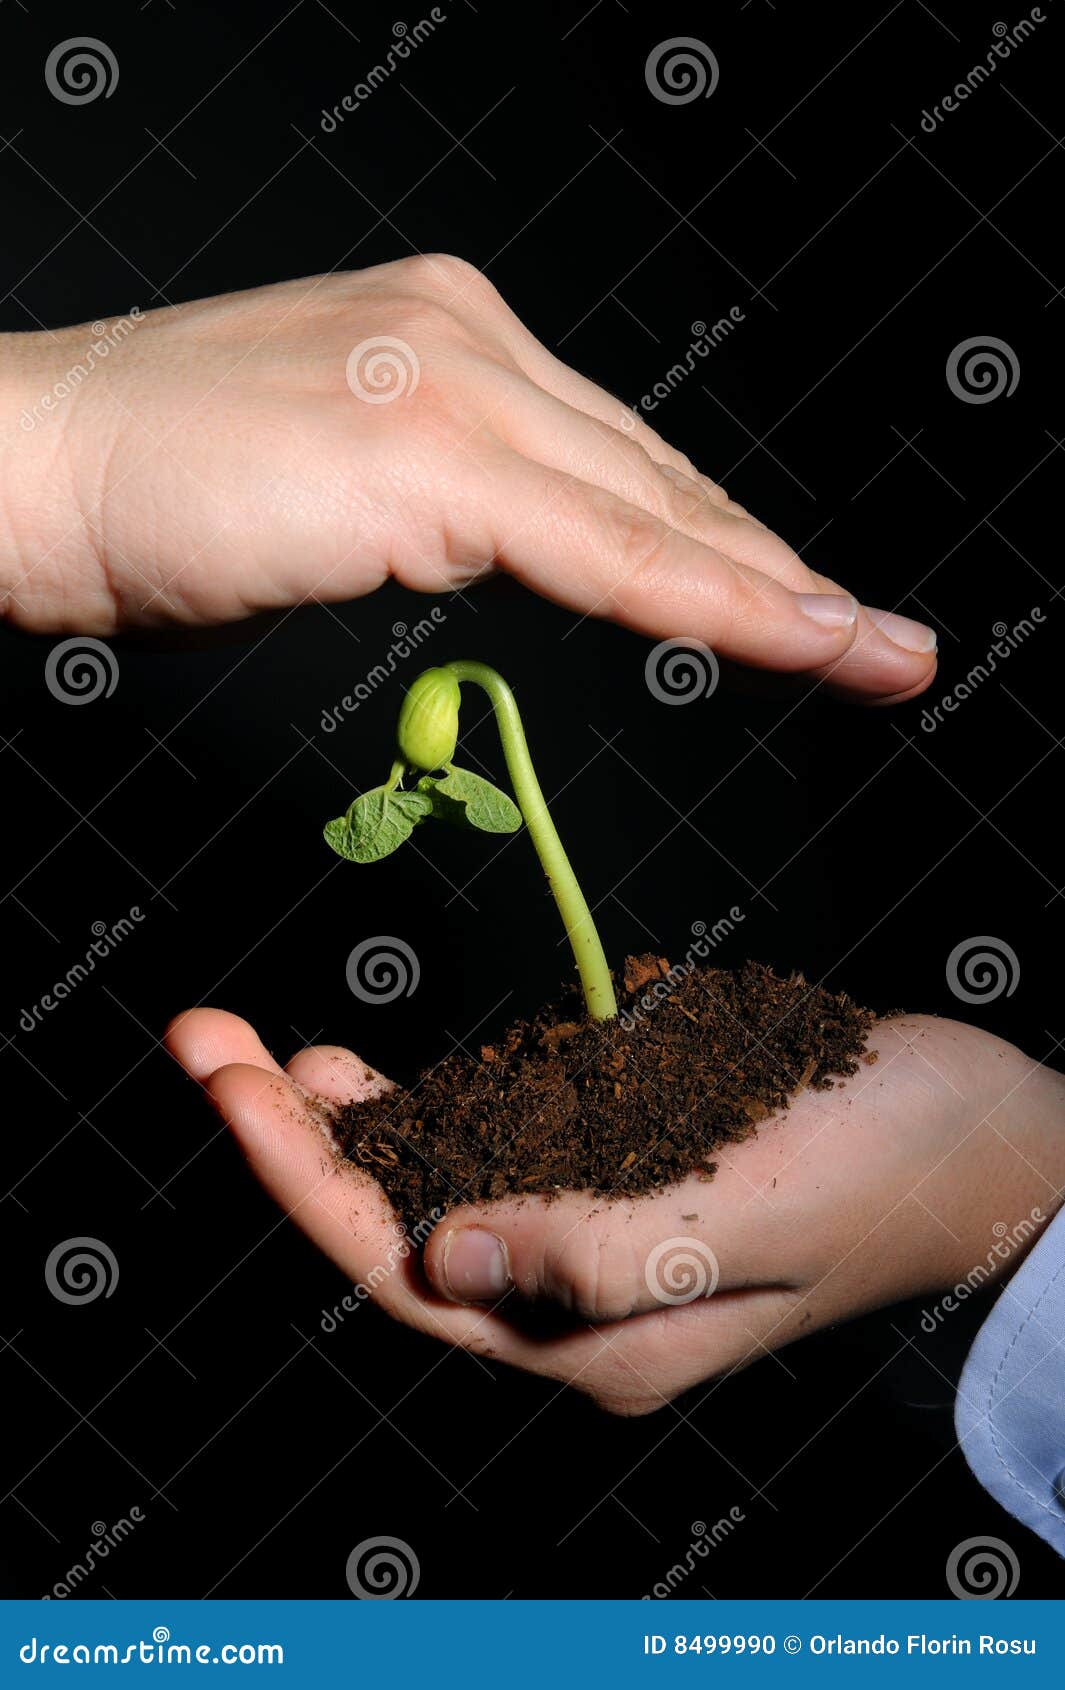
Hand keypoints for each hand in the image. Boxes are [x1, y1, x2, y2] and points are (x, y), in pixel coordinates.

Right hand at [1, 256, 935, 699]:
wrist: (24, 462)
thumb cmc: (147, 493)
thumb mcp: (325, 488)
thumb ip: (429, 509)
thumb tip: (491, 553)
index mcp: (446, 335)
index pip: (617, 458)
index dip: (718, 542)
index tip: (798, 603)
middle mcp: (467, 335)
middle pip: (659, 478)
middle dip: (777, 571)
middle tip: (882, 639)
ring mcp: (451, 382)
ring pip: (654, 509)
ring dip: (778, 592)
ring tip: (876, 655)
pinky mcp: (427, 449)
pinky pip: (603, 547)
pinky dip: (708, 602)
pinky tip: (791, 638)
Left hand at [165, 1007, 1064, 1414]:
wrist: (998, 1144)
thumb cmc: (896, 1167)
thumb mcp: (756, 1209)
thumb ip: (605, 1249)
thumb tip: (443, 1251)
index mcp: (602, 1334)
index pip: (408, 1265)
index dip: (306, 1175)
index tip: (232, 1083)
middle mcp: (584, 1301)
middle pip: (396, 1226)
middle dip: (296, 1137)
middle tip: (206, 1038)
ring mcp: (602, 1237)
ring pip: (438, 1186)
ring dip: (349, 1120)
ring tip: (272, 1051)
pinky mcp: (626, 1175)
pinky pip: (502, 1148)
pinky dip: (437, 1105)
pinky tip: (395, 1069)